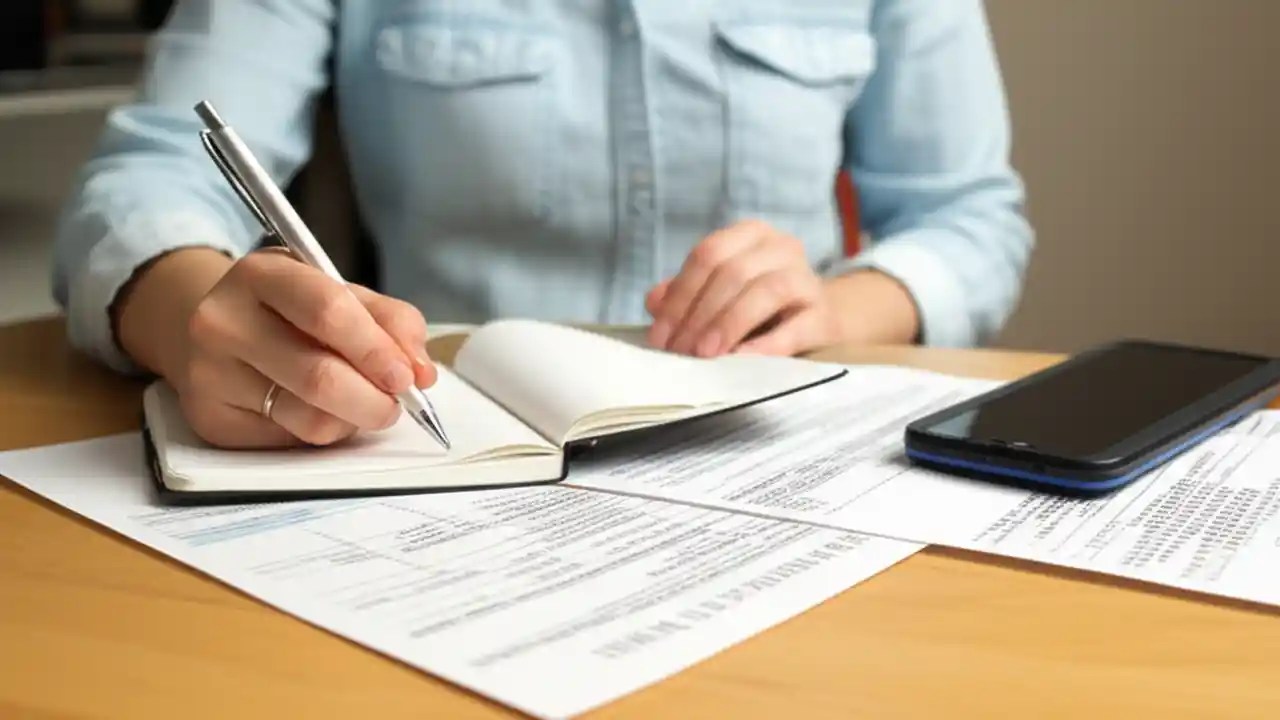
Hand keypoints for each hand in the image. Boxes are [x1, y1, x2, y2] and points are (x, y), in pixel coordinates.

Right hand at [117, 247, 435, 448]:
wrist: (218, 330)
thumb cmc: (293, 312)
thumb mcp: (340, 294)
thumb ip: (389, 322)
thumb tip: (420, 371)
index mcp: (260, 274)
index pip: (327, 311)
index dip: (375, 348)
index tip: (409, 376)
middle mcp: (223, 321)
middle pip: (319, 375)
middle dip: (374, 397)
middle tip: (397, 403)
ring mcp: (209, 374)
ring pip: (310, 418)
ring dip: (354, 419)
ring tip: (362, 404)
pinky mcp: (211, 420)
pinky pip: (292, 440)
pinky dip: (325, 431)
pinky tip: (323, 412)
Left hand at [645, 220, 919, 355]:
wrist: (818, 318)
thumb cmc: (759, 304)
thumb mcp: (719, 292)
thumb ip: (685, 293)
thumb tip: (654, 302)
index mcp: (750, 235)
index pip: (708, 255)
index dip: (679, 295)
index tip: (659, 336)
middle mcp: (781, 247)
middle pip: (732, 272)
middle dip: (699, 315)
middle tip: (678, 350)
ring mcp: (807, 279)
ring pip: (765, 290)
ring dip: (728, 324)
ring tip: (704, 353)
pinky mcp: (824, 315)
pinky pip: (794, 329)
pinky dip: (764, 346)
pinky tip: (739, 361)